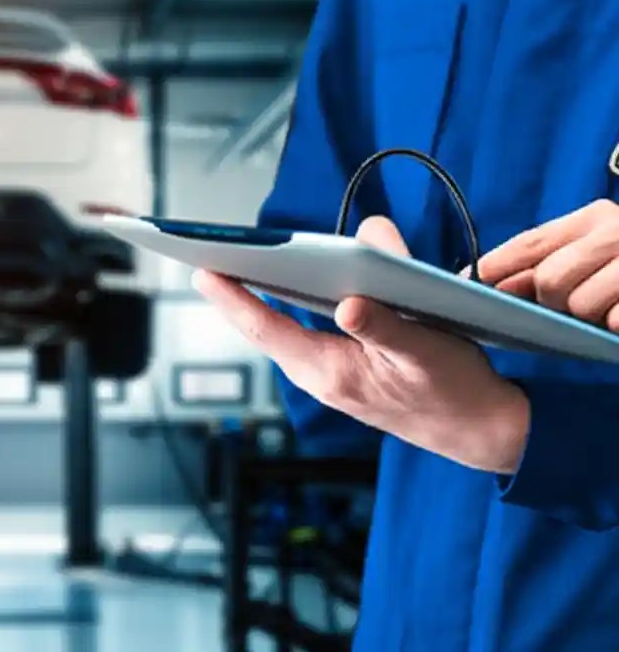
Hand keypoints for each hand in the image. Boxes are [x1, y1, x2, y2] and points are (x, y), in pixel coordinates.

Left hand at [193, 216, 528, 473]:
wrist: (479, 429)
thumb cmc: (455, 392)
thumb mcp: (426, 350)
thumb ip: (387, 323)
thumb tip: (349, 302)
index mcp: (330, 372)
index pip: (265, 328)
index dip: (232, 297)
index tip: (202, 269)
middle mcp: (319, 374)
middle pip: (264, 324)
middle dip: (236, 289)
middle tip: (207, 252)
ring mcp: (328, 372)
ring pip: (283, 326)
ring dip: (263, 292)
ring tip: (236, 256)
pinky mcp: (342, 367)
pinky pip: (304, 329)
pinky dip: (294, 302)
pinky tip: (292, 277)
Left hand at [476, 199, 618, 330]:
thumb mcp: (591, 251)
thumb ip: (544, 260)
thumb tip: (489, 280)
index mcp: (594, 218)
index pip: (531, 243)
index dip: (497, 265)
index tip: (473, 282)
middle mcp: (614, 233)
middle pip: (549, 279)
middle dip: (552, 301)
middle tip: (571, 304)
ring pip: (580, 305)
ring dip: (587, 317)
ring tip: (606, 307)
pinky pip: (614, 322)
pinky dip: (613, 326)